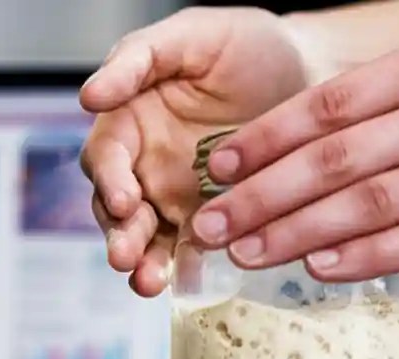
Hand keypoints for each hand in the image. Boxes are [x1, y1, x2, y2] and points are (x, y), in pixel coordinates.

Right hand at [79, 7, 308, 295]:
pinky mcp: (212, 220)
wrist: (310, 69)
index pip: (106, 157)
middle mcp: (146, 166)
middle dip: (119, 236)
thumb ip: (136, 59)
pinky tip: (186, 284)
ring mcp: (177, 198)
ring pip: (148, 239)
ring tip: (149, 281)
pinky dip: (186, 271)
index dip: (109, 181)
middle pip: (117, 210)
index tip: (124, 199)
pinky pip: (193, 252)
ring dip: (144, 264)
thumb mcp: (189, 35)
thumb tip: (88, 96)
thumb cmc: (245, 45)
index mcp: (130, 122)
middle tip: (125, 257)